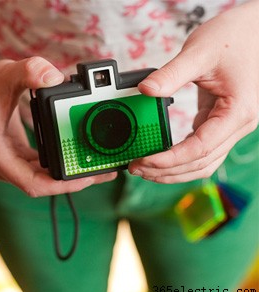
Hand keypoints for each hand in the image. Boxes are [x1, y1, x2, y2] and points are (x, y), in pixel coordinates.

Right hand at [0, 52, 116, 196]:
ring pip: (38, 179)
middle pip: (40, 185)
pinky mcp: (8, 158)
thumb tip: (56, 77)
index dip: (63, 185)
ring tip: (98, 166)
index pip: (33, 184)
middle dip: (72, 180)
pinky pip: (35, 169)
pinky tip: (76, 157)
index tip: (89, 176)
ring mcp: (1, 164)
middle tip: (105, 171)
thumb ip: (31, 71)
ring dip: (66, 175)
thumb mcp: (8, 73)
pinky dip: (55, 165)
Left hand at [131, 1, 258, 183]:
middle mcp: (239, 124)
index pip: (200, 149)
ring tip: (145, 169)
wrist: (253, 29)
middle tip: (136, 168)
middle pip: (201, 162)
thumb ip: (171, 74)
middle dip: (166, 170)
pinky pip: (201, 148)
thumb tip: (145, 90)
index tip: (144, 161)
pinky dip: (181, 156)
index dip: (169, 160)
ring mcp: (231, 124)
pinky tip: (159, 156)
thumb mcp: (199, 53)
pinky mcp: (221, 120)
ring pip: (203, 161)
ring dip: (174, 170)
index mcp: (238, 112)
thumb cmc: (233, 37)